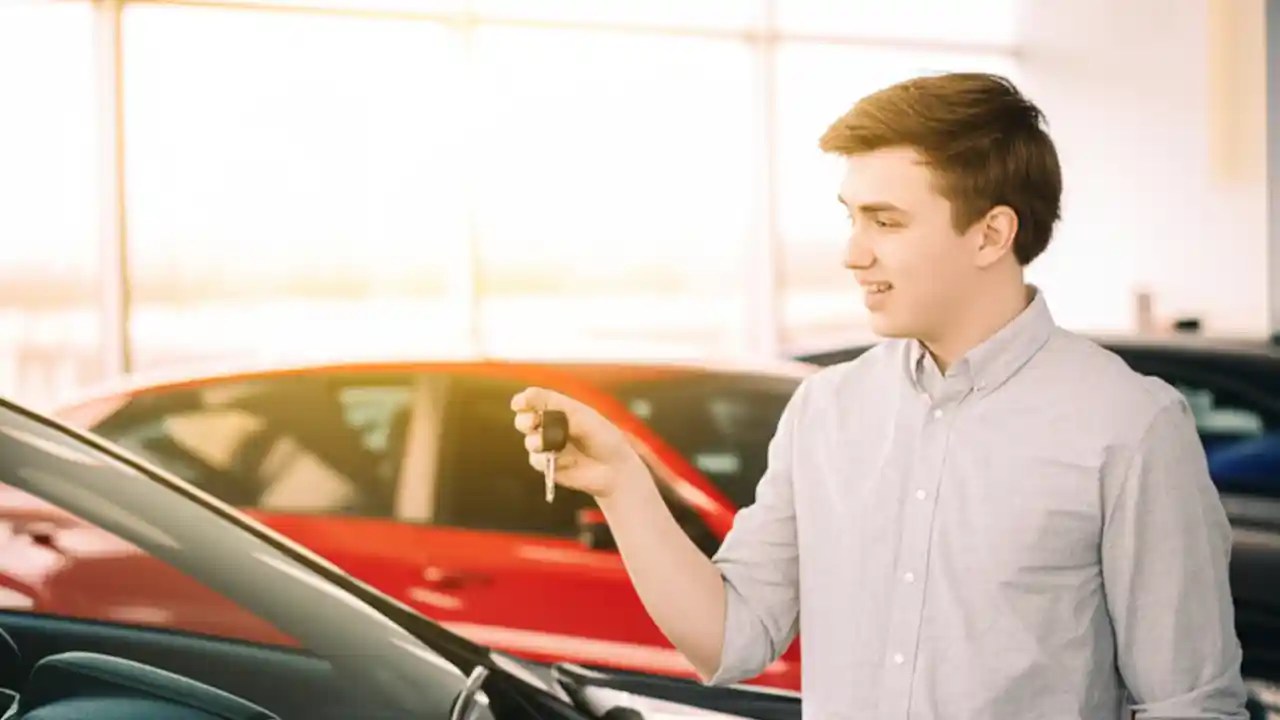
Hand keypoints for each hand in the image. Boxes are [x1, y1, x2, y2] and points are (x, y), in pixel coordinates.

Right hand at [511, 387, 644, 499]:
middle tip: (534, 423)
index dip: (524, 400)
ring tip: (557, 444)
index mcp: (558, 409)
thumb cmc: (604, 438)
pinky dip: (549, 460)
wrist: (614, 469)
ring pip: (529, 441)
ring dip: (539, 441)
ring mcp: (547, 446)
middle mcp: (549, 426)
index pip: (534, 399)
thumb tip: (539, 411)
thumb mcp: (585, 419)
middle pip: (523, 420)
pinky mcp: (547, 466)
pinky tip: (568, 462)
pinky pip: (537, 461)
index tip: (520, 403)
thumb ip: (561, 412)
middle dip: (525, 420)